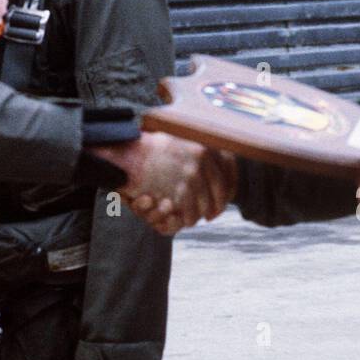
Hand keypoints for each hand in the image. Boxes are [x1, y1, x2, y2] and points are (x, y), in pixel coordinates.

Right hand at [93, 133, 236, 234]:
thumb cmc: (151, 147)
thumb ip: (199, 147)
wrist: (128, 152)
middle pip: (222, 190)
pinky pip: (192, 213)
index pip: (230, 170)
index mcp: (206, 145)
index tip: (228, 195)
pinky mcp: (182, 189)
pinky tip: (184, 219)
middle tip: (212, 213)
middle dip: (218, 205)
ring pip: (208, 204)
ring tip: (195, 217)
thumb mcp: (180, 140)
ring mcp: (194, 173)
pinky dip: (188, 219)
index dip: (231, 185)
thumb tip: (221, 155)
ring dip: (201, 214)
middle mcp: (204, 158)